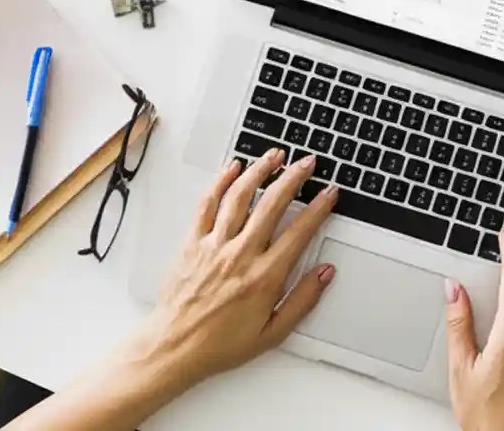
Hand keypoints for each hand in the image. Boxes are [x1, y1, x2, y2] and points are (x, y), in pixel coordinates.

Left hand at [140, 147, 338, 389]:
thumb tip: (325, 273)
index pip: (299, 231)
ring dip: (260, 171)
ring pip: (240, 196)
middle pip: (272, 204)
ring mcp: (214, 245)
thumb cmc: (221, 343)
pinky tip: (232, 168)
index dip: (318, 208)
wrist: (175, 347)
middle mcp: (240, 255)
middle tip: (307, 163)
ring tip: (274, 156)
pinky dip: (221, 182)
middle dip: (294, 178)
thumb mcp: (273, 333)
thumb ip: (303, 300)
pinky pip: (207, 204)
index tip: (329, 193)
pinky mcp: (192, 242)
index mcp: (264, 277)